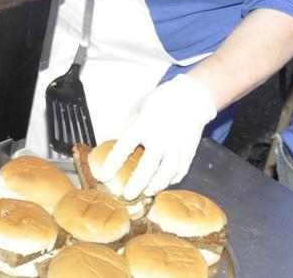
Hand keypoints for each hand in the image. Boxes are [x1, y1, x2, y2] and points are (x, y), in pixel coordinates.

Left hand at [94, 74, 216, 198]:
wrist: (190, 97)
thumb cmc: (159, 101)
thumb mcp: (137, 110)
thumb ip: (128, 128)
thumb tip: (119, 145)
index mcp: (142, 126)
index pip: (123, 149)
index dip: (111, 165)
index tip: (102, 176)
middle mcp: (160, 138)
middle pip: (147, 167)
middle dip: (136, 184)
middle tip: (127, 195)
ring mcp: (176, 146)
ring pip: (167, 173)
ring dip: (156, 185)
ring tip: (147, 192)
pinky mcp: (189, 151)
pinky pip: (180, 171)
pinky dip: (171, 180)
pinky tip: (163, 183)